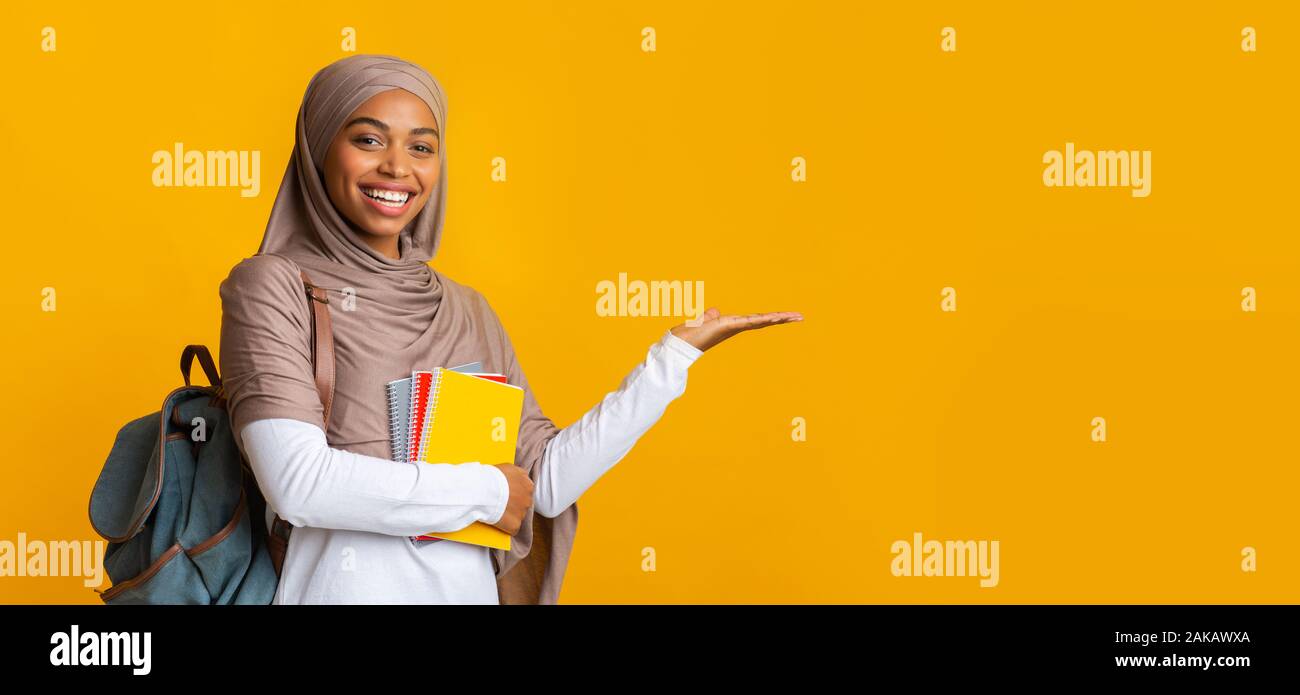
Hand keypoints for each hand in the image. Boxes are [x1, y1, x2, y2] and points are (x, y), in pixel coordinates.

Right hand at [488, 463, 534, 534]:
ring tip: (496, 512)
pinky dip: (506, 527)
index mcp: (528, 485)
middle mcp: (528, 499)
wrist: (484, 490)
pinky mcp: (515, 525)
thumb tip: (517, 477)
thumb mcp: (509, 468)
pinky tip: (497, 522)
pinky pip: (512, 528)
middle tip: (500, 503)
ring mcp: (522, 513)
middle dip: (513, 504)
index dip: (515, 492)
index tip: (507, 494)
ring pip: (517, 516)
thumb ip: (517, 474)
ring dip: (509, 515)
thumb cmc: (493, 476)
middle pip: (522, 503)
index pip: (525, 490)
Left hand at [669, 307, 802, 352]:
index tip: (787, 316)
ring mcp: (733, 327)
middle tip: (800, 316)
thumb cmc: (689, 335)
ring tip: (794, 316)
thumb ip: (709, 317)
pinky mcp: (727, 325)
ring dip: (777, 318)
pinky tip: (773, 317)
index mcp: (732, 325)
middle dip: (782, 319)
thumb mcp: (702, 322)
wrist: (678, 344)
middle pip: (763, 321)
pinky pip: (747, 320)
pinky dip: (761, 318)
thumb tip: (714, 312)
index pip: (756, 320)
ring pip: (759, 321)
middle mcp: (735, 327)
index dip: (771, 318)